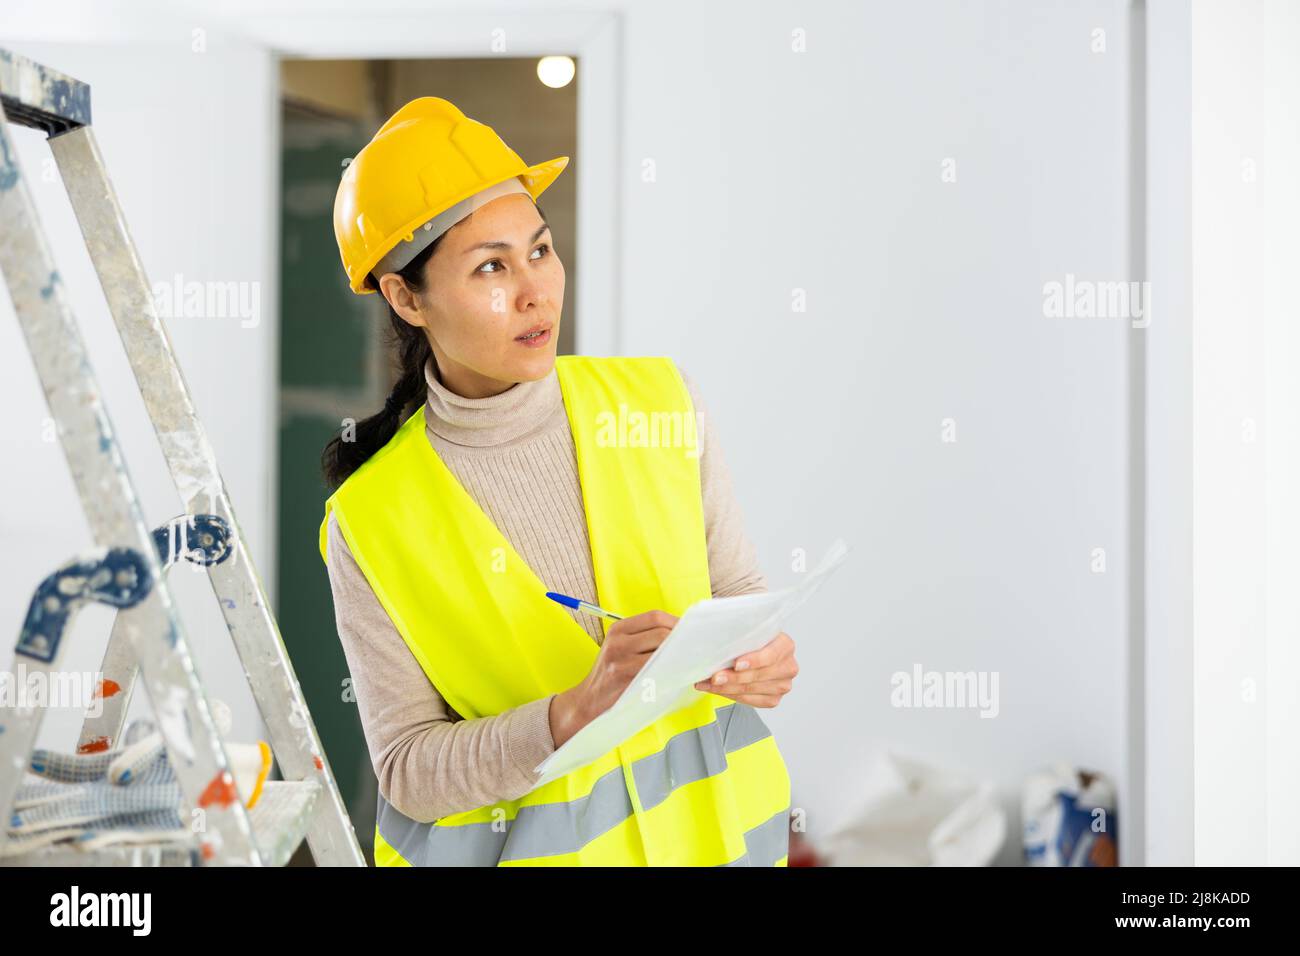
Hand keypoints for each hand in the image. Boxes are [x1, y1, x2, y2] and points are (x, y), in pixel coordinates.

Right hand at [550, 609, 678, 745]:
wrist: (588, 702)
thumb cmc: (611, 676)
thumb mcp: (619, 648)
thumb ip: (643, 638)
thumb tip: (681, 633)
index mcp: (618, 629)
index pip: (655, 617)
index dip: (676, 622)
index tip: (689, 631)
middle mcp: (618, 642)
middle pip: (662, 632)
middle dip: (682, 640)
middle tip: (694, 650)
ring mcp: (621, 661)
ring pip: (662, 651)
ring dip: (680, 656)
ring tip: (688, 662)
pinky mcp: (626, 680)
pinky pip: (658, 671)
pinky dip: (672, 671)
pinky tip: (677, 675)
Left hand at [693, 631, 796, 707]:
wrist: (753, 643)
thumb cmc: (748, 634)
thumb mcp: (744, 624)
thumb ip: (732, 626)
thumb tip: (696, 626)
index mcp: (785, 644)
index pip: (770, 655)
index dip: (754, 661)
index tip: (736, 663)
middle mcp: (788, 666)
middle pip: (758, 676)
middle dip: (733, 678)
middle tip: (713, 677)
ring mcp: (782, 685)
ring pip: (751, 690)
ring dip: (726, 688)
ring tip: (707, 683)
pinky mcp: (773, 698)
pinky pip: (749, 701)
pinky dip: (730, 696)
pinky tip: (717, 689)